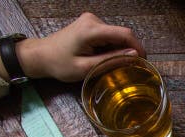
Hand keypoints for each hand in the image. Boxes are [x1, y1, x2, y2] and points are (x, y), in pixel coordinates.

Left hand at [0, 12, 144, 82]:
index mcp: (92, 30)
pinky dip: (112, 47)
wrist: (40, 55)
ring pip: (116, 35)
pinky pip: (109, 35)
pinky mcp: (90, 24)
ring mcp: (91, 20)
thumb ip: (111, 60)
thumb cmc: (59, 64)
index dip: (138, 47)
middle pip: (121, 34)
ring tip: (114, 65)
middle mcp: (93, 20)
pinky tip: (105, 58)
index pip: (124, 34)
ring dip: (119, 49)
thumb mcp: (86, 67)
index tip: (144, 62)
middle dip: (129, 50)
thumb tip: (134, 55)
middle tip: (129, 68)